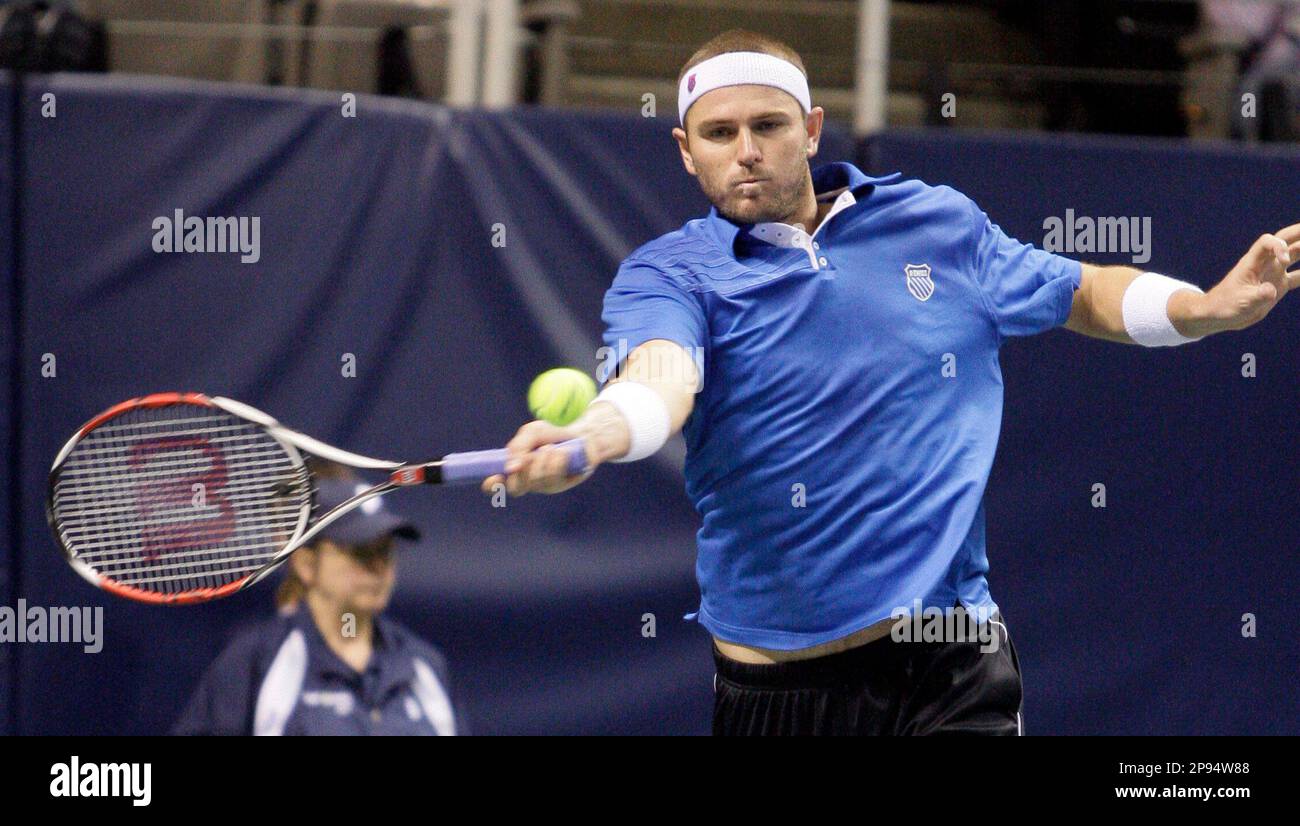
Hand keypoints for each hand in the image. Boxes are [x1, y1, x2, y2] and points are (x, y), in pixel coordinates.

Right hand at [479, 420, 596, 497]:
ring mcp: (546, 485)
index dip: (492, 486)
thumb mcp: (532, 432)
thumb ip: (518, 447)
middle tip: (529, 456)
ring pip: (536, 481)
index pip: (498, 485)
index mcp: (516, 470)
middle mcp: (529, 482)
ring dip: (542, 460)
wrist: (582, 432)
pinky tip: (563, 452)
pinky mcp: (564, 485)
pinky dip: (556, 462)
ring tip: (550, 447)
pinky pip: (554, 478)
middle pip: (516, 489)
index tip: (494, 477)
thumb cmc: (553, 433)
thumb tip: (510, 468)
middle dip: (521, 471)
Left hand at [1200, 225, 1299, 332]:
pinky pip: (1299, 276)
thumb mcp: (1241, 302)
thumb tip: (1272, 290)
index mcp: (1253, 262)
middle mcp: (1265, 263)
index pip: (1267, 242)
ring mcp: (1273, 273)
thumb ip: (1258, 296)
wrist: (1220, 315)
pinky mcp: (1279, 285)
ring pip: (1296, 254)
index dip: (1280, 246)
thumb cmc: (1225, 305)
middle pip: (1285, 239)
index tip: (1286, 261)